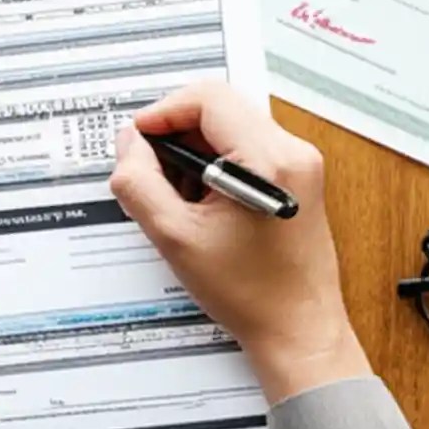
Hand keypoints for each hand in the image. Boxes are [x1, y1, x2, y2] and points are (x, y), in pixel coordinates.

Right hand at [109, 81, 369, 402]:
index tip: (138, 140)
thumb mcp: (175, 237)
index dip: (162, 112)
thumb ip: (139, 182)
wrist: (297, 328)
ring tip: (181, 198)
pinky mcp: (296, 176)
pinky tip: (203, 204)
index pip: (208, 99)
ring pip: (229, 127)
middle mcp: (293, 152)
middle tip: (153, 173)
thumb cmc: (252, 294)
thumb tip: (128, 144)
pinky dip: (214, 164)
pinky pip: (245, 147)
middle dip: (176, 135)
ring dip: (194, 151)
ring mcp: (299, 163)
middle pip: (219, 108)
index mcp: (270, 160)